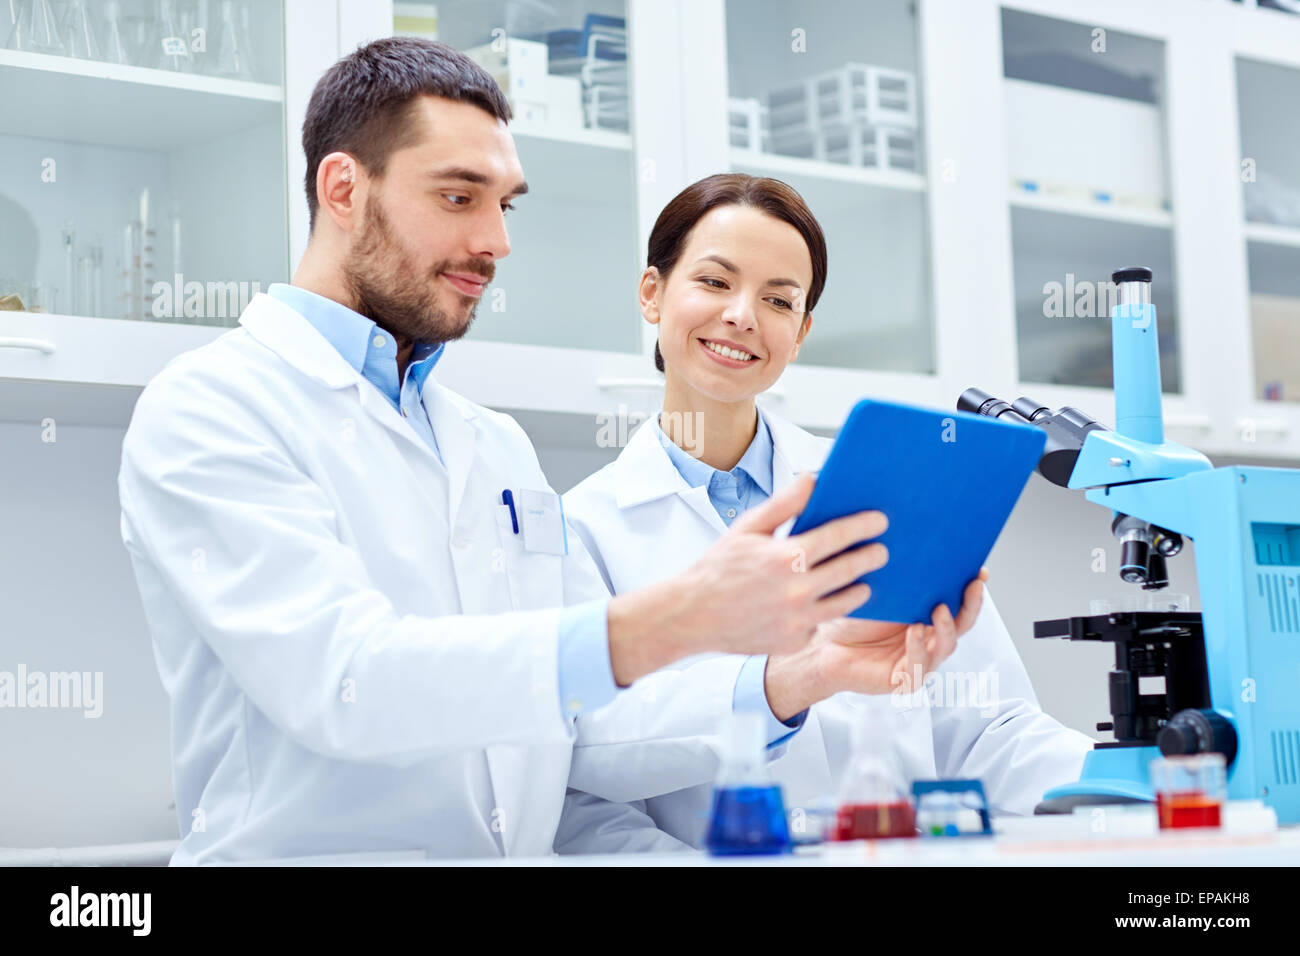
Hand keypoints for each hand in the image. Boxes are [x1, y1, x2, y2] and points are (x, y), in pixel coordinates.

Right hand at [671, 472, 889, 656]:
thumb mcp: (747, 528)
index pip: (839, 536)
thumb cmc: (718, 569)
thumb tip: (813, 478)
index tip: (880, 521)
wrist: (693, 616)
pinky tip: (822, 603)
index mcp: (786, 556)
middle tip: (882, 551)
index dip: (864, 526)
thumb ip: (784, 504)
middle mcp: (797, 591)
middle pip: (852, 570)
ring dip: (858, 588)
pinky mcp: (795, 641)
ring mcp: (798, 621)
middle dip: (872, 556)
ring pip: (847, 602)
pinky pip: (822, 624)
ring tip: (861, 579)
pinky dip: (824, 612)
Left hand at [763, 568, 988, 719]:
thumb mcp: (875, 591)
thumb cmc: (850, 619)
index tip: (979, 569)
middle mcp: (930, 636)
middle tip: (973, 586)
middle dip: (971, 604)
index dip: (972, 587)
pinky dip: (918, 647)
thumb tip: (905, 537)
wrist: (825, 650)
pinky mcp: (907, 679)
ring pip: (946, 645)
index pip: (958, 601)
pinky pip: (919, 664)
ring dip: (947, 626)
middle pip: (963, 622)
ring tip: (940, 609)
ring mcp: (921, 658)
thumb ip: (894, 574)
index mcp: (927, 614)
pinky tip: (915, 631)